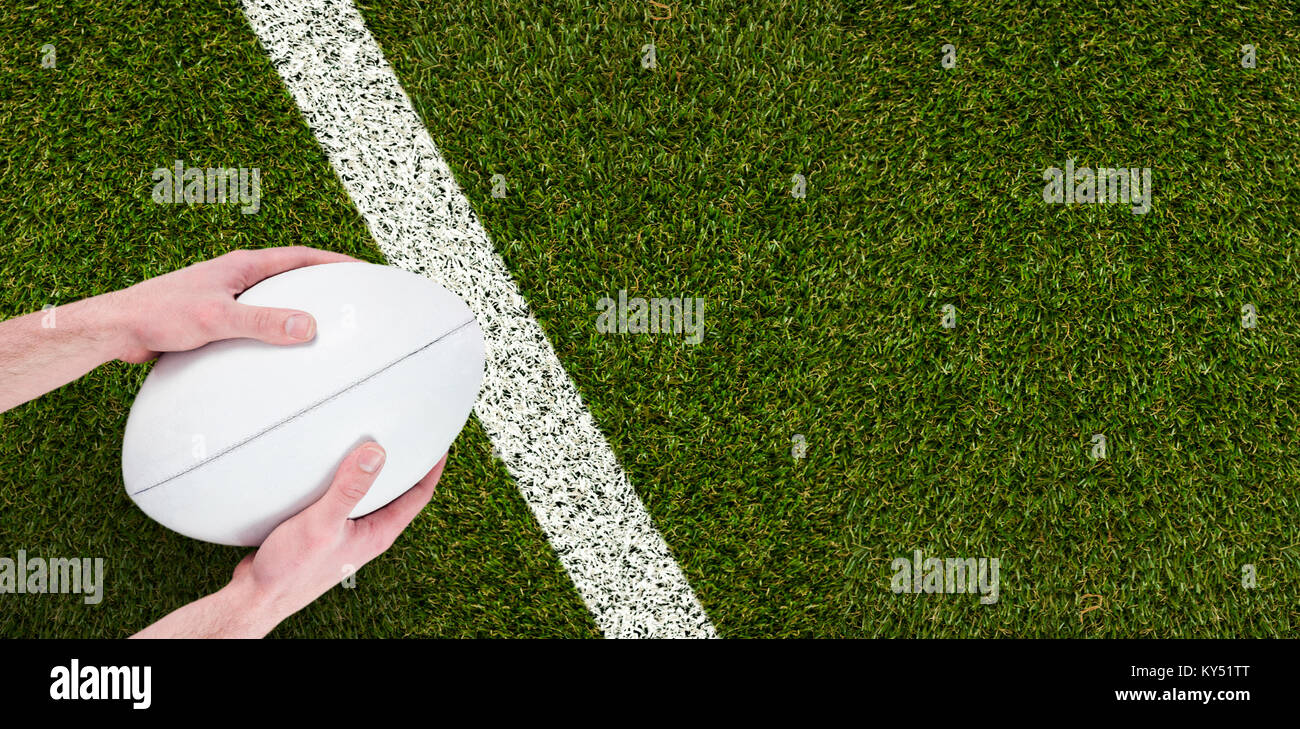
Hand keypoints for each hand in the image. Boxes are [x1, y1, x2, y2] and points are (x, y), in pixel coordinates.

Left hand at [109, 246, 354, 362]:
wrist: (118, 328)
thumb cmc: (160, 314)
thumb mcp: (218, 318)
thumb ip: (263, 322)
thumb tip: (307, 326)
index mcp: (241, 266)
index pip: (298, 257)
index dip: (332, 260)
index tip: (359, 267)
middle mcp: (235, 277)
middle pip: (289, 275)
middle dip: (320, 283)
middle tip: (348, 295)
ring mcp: (224, 297)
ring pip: (271, 300)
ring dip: (296, 307)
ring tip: (321, 325)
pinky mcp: (213, 318)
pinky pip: (254, 321)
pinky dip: (273, 330)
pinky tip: (278, 353)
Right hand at [232, 442, 443, 629]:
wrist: (257, 595)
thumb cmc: (291, 570)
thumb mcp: (322, 523)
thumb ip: (349, 489)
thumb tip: (376, 453)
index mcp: (378, 533)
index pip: (418, 496)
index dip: (433, 469)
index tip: (442, 444)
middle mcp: (367, 533)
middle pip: (397, 494)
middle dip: (406, 466)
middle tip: (410, 436)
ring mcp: (346, 532)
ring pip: (369, 495)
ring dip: (372, 471)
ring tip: (373, 442)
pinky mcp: (324, 530)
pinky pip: (343, 499)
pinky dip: (344, 480)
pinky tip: (330, 467)